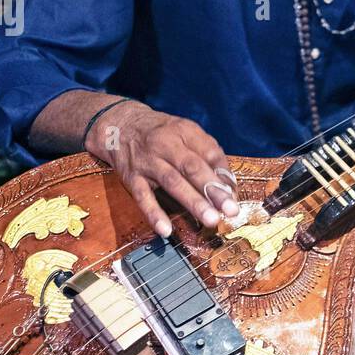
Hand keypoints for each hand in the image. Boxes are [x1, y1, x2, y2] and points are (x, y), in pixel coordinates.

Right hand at [85, 102, 238, 235]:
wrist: (119, 125)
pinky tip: (166, 230)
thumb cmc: (161, 133)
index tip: (235, 195)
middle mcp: (166, 144)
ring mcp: (147, 161)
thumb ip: (207, 154)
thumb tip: (228, 185)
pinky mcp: (131, 177)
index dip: (224, 175)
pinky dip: (154, 214)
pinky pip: (143, 197)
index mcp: (184, 131)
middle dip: (213, 190)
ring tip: (211, 220)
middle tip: (231, 210)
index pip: (210, 152)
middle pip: (193, 168)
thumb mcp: (185, 133)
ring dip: (193, 202)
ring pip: (172, 182)